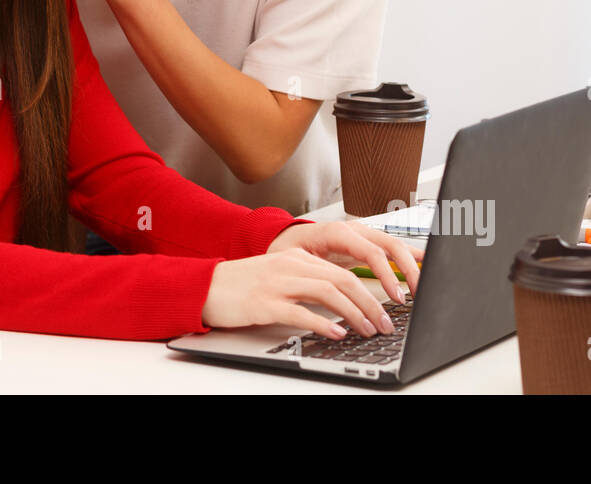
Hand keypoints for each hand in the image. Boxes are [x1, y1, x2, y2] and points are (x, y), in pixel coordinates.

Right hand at [201, 247, 401, 339]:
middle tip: (385, 324)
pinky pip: (301, 312)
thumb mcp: (279, 275)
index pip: (342, 270)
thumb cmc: (243, 286)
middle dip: (370, 303)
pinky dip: (324, 323)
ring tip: (368, 330)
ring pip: (328, 292)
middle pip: (342, 279)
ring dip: (354, 313)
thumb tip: (341, 301)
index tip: (385, 309)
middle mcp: (290, 266)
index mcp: (296, 257)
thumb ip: (307, 281)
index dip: (369, 289)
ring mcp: (277, 283)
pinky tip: (337, 334)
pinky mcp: (265, 303)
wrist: (205, 287)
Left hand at [266, 221, 423, 305]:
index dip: (387, 275)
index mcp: (338, 232)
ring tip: (424, 286)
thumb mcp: (296, 262)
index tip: (396, 296)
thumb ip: (315, 273)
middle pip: (390, 245)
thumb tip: (329, 293)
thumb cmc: (288, 250)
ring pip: (394, 245)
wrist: (284, 239)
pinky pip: (392, 247)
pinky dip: (410, 254)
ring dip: (412, 265)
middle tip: (416, 295)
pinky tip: (426, 261)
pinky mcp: (367, 242)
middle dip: (407, 270)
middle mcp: (354, 230)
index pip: (372, 252)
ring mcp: (362, 234)